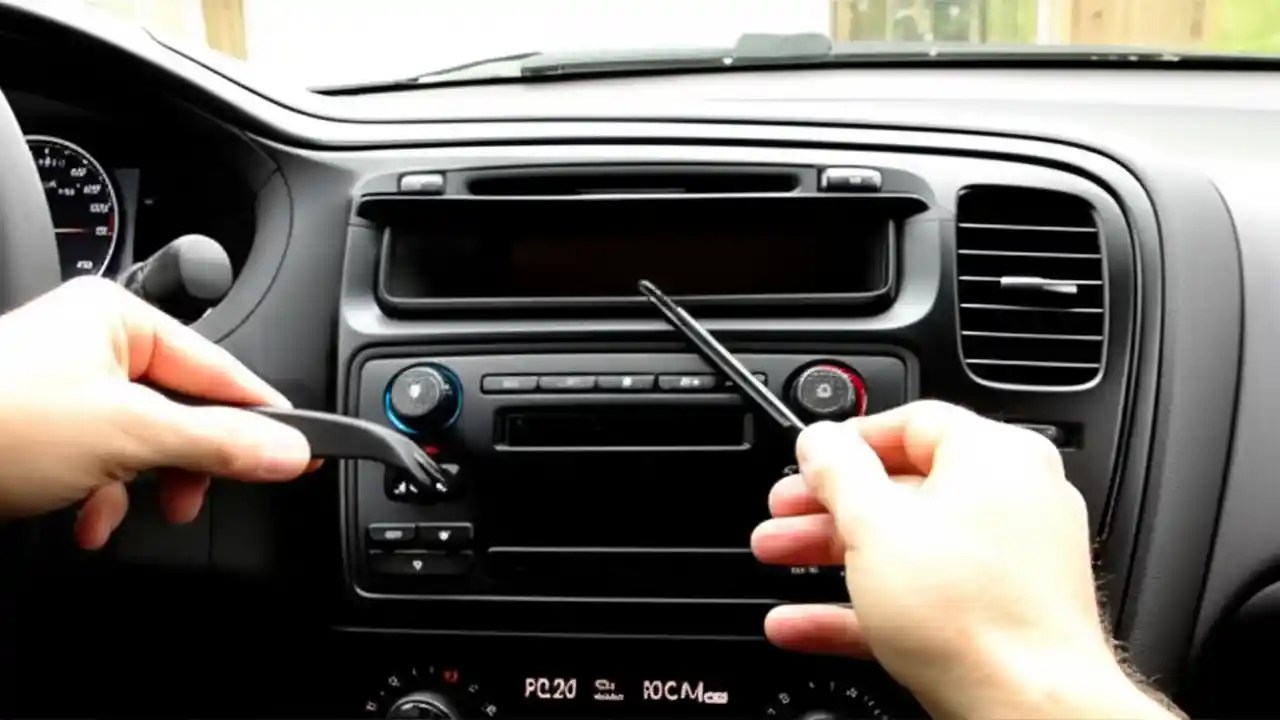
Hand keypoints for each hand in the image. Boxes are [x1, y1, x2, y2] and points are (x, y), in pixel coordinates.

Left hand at [0, 277, 315, 549]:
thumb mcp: (128, 435)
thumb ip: (219, 443)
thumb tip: (287, 449)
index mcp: (117, 318)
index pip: (219, 369)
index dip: (261, 418)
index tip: (300, 452)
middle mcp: (90, 343)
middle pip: (181, 408)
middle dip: (183, 463)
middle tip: (194, 496)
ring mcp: (61, 386)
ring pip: (139, 441)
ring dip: (137, 486)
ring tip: (118, 513)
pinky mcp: (37, 428)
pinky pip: (98, 459)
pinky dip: (97, 495)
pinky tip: (83, 519)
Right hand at [751, 401, 1178, 718]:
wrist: (1029, 709)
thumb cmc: (972, 614)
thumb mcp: (875, 524)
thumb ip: (838, 470)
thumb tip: (820, 438)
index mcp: (995, 458)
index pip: (911, 423)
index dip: (847, 441)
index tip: (806, 459)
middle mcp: (1011, 501)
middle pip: (900, 488)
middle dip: (826, 507)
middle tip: (783, 514)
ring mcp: (1008, 562)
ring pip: (903, 545)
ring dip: (831, 554)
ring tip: (778, 559)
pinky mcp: (996, 615)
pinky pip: (917, 595)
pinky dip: (862, 603)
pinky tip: (806, 620)